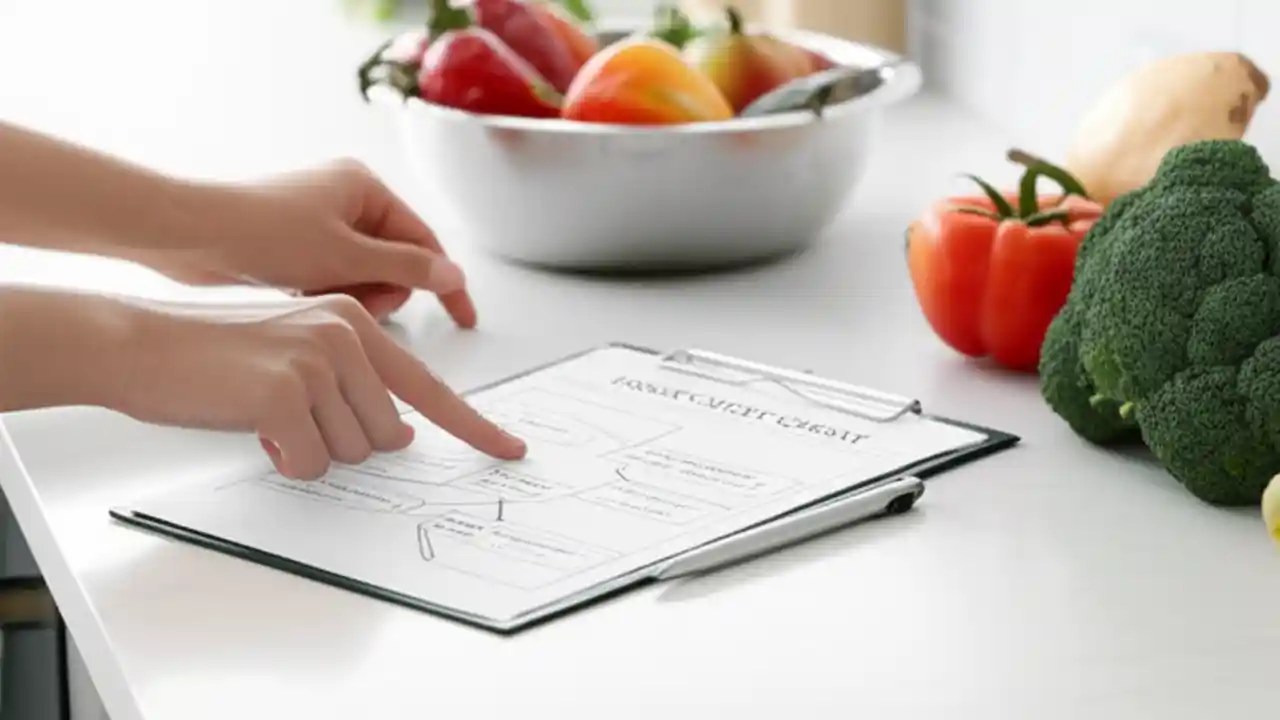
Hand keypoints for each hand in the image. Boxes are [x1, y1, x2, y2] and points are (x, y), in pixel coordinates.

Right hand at [114, 293, 524, 478]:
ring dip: (311, 449)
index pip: (431, 388)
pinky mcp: (286, 394)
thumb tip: (400, 435)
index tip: (513, 450)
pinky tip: (254, 427)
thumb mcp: (301, 352)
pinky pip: (312, 464)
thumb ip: (356, 384)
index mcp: (356, 322)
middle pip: (386, 436)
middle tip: (292, 415)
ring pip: (351, 453)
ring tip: (266, 412)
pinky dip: (286, 460)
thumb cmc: (219, 355)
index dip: (475, 426)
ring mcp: (318, 362)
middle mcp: (347, 334)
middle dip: (342, 442)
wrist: (143, 344)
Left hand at [152, 159, 472, 324]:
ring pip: (361, 276)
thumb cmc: (264, 234)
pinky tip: (299, 295)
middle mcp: (345, 199)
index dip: (445, 283)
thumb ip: (407, 268)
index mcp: (364, 186)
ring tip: (317, 296)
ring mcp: (319, 223)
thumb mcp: (346, 255)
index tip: (464, 320)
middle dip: (381, 291)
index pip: (423, 240)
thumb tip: (454, 277)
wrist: (187, 235)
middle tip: (360, 306)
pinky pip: (331, 279)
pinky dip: (324, 293)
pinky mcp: (294, 246)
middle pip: (393, 262)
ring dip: (351, 296)